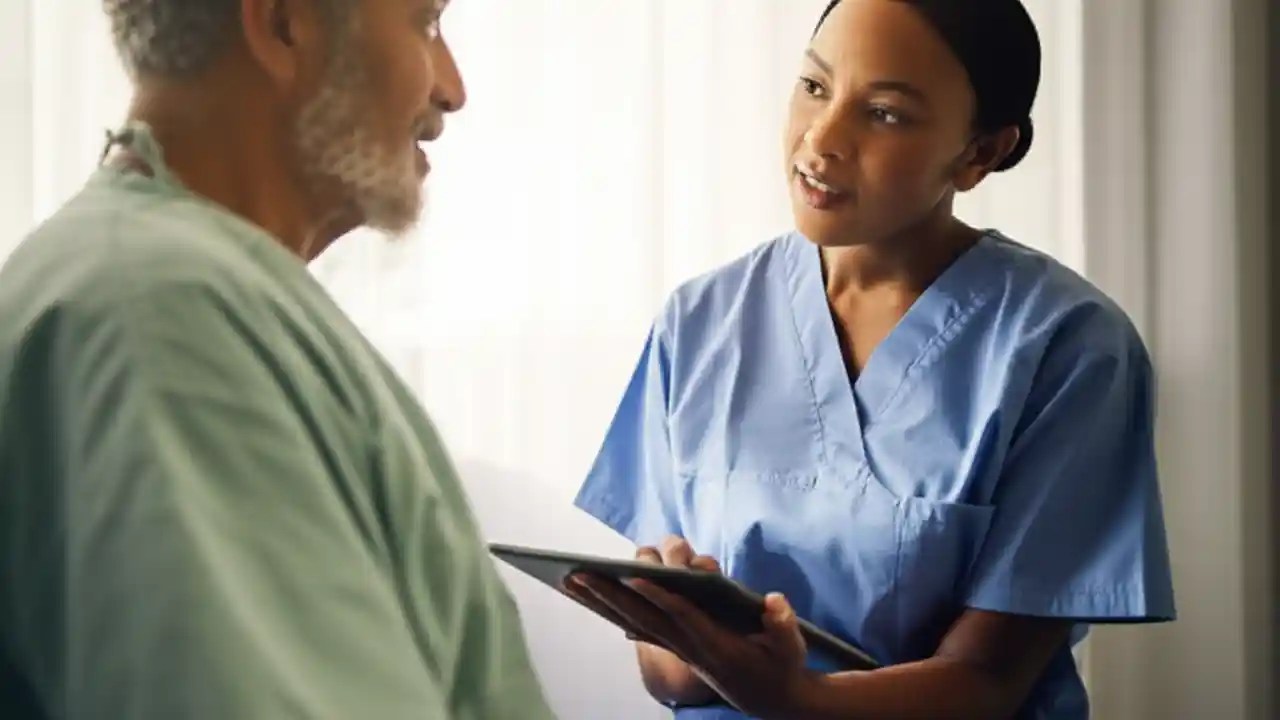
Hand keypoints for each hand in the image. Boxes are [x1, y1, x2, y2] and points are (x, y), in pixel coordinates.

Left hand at [564, 538, 813, 718]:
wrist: (771, 699)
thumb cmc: (781, 666)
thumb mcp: (791, 648)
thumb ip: (781, 625)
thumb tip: (773, 601)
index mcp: (717, 643)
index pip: (683, 616)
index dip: (660, 597)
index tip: (636, 576)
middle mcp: (691, 646)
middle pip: (645, 617)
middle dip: (612, 595)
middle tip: (580, 574)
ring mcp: (680, 648)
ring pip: (635, 621)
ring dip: (604, 602)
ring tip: (573, 580)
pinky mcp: (677, 647)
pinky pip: (639, 627)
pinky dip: (615, 611)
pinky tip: (594, 599)